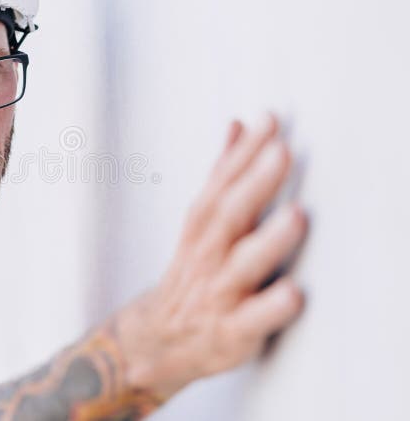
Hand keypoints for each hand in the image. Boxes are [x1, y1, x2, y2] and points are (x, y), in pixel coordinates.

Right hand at [112, 114, 306, 399]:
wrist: (159, 337)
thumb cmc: (194, 271)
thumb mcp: (202, 218)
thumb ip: (223, 172)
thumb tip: (239, 124)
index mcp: (203, 226)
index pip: (221, 182)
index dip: (243, 152)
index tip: (269, 121)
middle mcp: (208, 254)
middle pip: (229, 215)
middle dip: (254, 182)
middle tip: (280, 151)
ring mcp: (219, 292)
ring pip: (242, 264)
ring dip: (269, 240)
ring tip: (297, 215)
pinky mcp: (232, 330)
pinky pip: (250, 320)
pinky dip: (269, 309)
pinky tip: (292, 294)